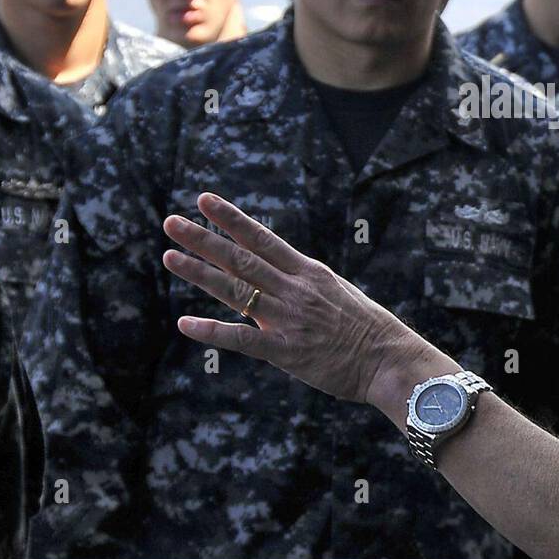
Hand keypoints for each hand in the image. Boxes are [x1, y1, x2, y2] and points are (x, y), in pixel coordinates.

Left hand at [162, 192, 432, 405]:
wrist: (389, 359)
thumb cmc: (368, 329)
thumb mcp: (337, 293)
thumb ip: (304, 285)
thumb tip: (278, 276)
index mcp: (308, 272)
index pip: (262, 238)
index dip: (231, 218)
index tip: (204, 199)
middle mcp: (294, 289)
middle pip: (241, 259)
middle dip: (203, 238)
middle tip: (171, 222)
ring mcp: (288, 319)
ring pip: (235, 291)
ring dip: (199, 273)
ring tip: (169, 256)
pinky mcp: (285, 351)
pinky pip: (241, 339)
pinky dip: (212, 331)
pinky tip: (185, 323)